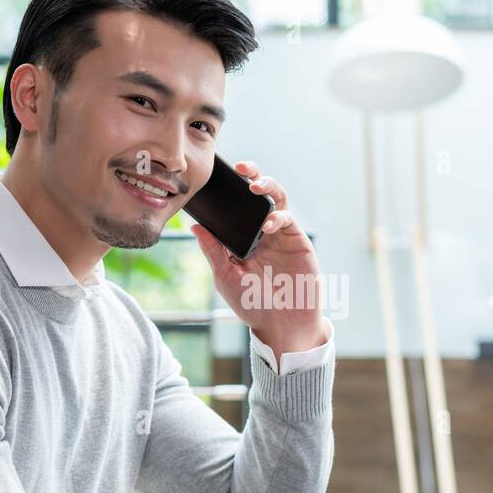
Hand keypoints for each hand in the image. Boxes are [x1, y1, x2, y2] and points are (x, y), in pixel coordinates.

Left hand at [189, 160, 328, 360]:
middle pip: (259, 195)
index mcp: (242, 239)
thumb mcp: (226, 277)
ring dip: (268, 186)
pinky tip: (267, 225)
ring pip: (277, 198)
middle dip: (253, 176)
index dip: (230, 191)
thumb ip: (213, 250)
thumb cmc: (253, 305)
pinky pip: (288, 219)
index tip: (217, 177)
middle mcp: (262, 232)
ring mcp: (280, 235)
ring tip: (256, 186)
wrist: (283, 325)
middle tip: (242, 168)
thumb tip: (195, 226)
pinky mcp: (298, 241)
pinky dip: (277, 216)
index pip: (236, 207)